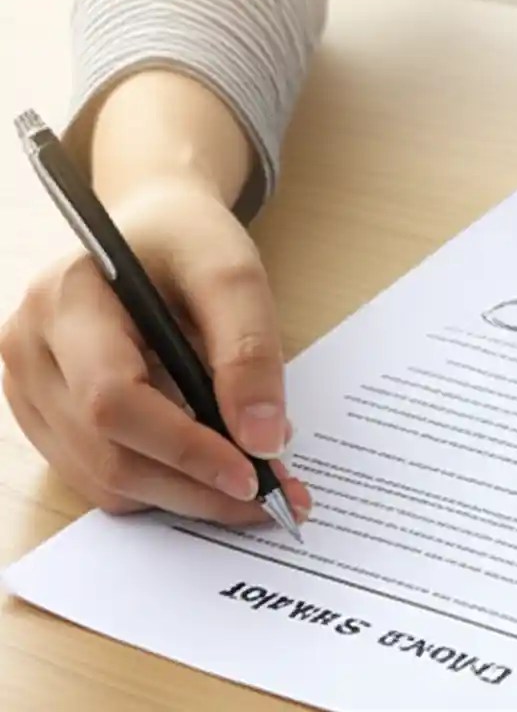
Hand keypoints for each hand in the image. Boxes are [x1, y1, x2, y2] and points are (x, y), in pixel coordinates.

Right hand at [0, 179, 310, 522]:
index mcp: (66, 302)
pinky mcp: (46, 416)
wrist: (152, 232)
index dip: (185, 449)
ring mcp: (30, 388)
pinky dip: (163, 485)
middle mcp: (31, 349)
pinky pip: (101, 477)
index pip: (114, 401)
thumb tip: (264, 440)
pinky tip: (210, 468)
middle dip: (198, 487)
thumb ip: (249, 351)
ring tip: (254, 481)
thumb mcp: (233, 272)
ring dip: (185, 495)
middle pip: (108, 454)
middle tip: (274, 498)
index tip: (253, 475)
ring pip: (104, 479)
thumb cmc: (188, 243)